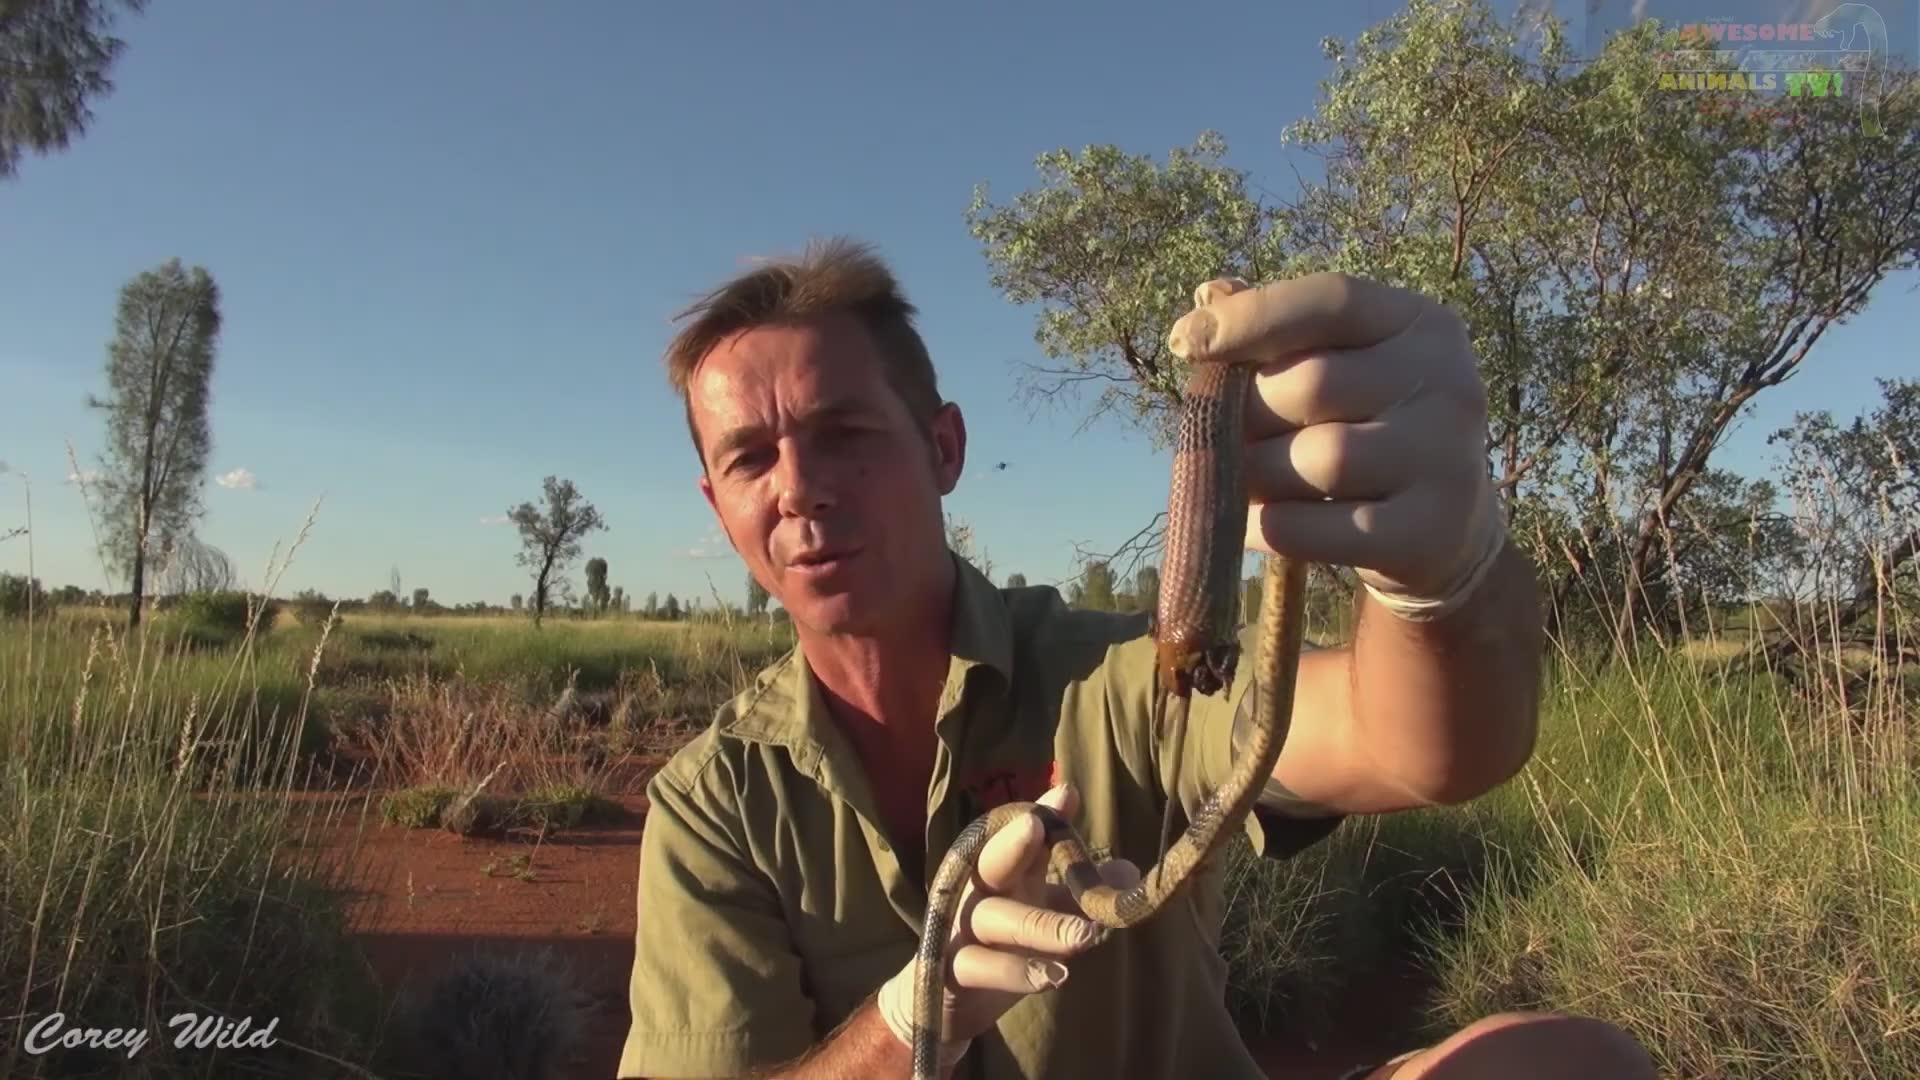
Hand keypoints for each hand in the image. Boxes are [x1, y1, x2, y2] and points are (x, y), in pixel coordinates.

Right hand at [875, 783, 1138, 1068]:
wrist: (953, 998)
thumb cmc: (1005, 943)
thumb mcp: (1041, 909)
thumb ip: (1078, 890)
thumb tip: (1127, 871)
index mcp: (1000, 870)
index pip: (1020, 834)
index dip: (1042, 814)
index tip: (1067, 795)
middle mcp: (977, 891)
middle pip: (991, 860)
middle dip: (1013, 843)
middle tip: (1036, 826)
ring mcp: (961, 930)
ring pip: (995, 918)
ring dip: (1040, 925)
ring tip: (1085, 935)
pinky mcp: (953, 971)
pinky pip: (979, 967)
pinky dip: (1014, 972)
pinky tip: (1053, 976)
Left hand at [1167, 273, 1506, 620]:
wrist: (1446, 527)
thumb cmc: (1370, 428)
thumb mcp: (1345, 365)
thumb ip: (1281, 330)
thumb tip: (1208, 296)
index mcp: (1425, 325)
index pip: (1331, 301)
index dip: (1252, 318)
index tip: (1183, 342)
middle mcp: (1449, 384)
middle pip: (1312, 384)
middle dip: (1248, 413)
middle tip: (1226, 436)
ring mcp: (1446, 462)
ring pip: (1317, 458)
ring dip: (1257, 473)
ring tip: (1244, 478)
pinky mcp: (1426, 534)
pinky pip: (1310, 527)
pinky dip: (1265, 525)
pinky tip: (1254, 522)